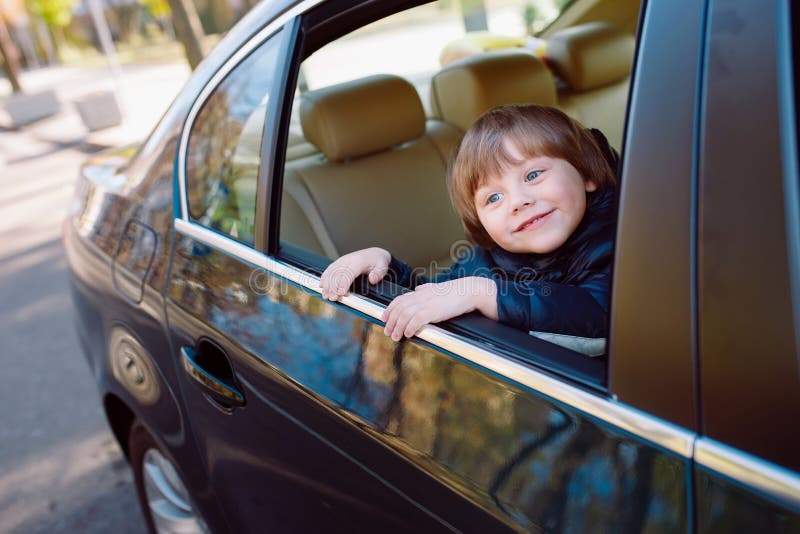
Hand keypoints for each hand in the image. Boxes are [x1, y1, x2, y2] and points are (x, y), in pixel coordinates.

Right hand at [319, 247, 390, 300]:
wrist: (373, 253)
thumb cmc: (378, 261)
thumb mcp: (383, 266)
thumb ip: (379, 273)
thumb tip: (372, 279)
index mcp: (358, 261)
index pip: (348, 272)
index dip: (343, 283)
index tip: (341, 293)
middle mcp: (348, 260)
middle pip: (337, 274)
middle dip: (333, 287)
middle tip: (333, 298)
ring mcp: (342, 261)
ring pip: (331, 272)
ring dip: (327, 284)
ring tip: (326, 296)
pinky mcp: (338, 264)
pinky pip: (329, 270)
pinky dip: (324, 278)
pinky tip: (321, 286)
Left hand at [381, 277, 497, 340]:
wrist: (469, 290)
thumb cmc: (455, 291)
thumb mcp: (437, 287)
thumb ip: (426, 289)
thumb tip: (417, 290)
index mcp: (420, 292)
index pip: (398, 300)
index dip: (389, 310)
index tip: (384, 318)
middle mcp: (420, 297)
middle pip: (399, 309)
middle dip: (391, 322)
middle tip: (388, 332)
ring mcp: (426, 304)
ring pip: (404, 316)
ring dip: (398, 328)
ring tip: (395, 337)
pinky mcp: (433, 311)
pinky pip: (416, 320)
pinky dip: (410, 327)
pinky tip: (408, 334)